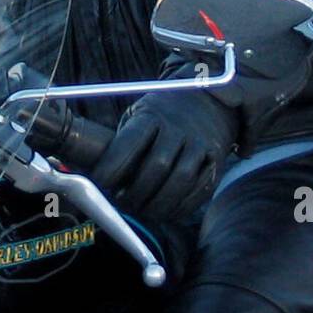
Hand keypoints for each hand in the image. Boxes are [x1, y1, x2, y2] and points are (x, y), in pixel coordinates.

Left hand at [94, 89, 237, 226]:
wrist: (209, 101)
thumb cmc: (162, 115)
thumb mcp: (140, 114)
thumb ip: (124, 141)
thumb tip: (96, 174)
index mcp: (152, 115)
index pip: (130, 143)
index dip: (112, 168)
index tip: (100, 183)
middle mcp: (179, 128)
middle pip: (157, 167)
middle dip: (136, 192)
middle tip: (123, 204)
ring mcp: (200, 144)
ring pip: (181, 181)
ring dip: (158, 204)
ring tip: (143, 211)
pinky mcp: (216, 160)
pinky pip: (201, 189)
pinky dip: (182, 206)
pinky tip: (167, 211)